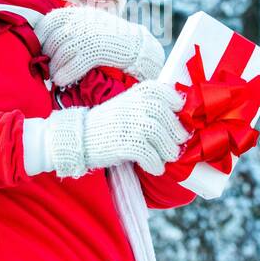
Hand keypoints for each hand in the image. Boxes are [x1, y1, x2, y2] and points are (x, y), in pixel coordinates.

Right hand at [31, 81, 189, 176]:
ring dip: (168, 152)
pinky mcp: (126, 143)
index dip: (177, 106)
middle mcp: (137, 104)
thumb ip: (149, 107)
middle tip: (176, 145)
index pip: (168, 93)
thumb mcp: (128, 105)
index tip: (179, 117)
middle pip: (169, 119)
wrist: (80, 136)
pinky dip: (155, 164)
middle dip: (177, 135)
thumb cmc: (107, 123)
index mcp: (139, 92)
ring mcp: (132, 123)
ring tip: (166, 158)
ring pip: (163, 138)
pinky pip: (150, 155)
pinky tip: (154, 168)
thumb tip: (178, 121)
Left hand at [34, 4, 165, 88]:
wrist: (142, 51)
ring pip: (64, 48)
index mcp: (81, 14)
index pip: (51, 21)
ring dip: (55, 67)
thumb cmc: (111, 48)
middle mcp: (87, 19)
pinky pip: (79, 59)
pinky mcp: (105, 46)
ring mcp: (96, 31)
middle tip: (46, 70)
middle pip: (55, 36)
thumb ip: (68, 38)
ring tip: (55, 79)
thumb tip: (43, 53)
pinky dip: (67, 71)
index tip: (39, 54)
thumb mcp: (88, 35)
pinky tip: (62, 81)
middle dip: (47, 55)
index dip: (41, 38)